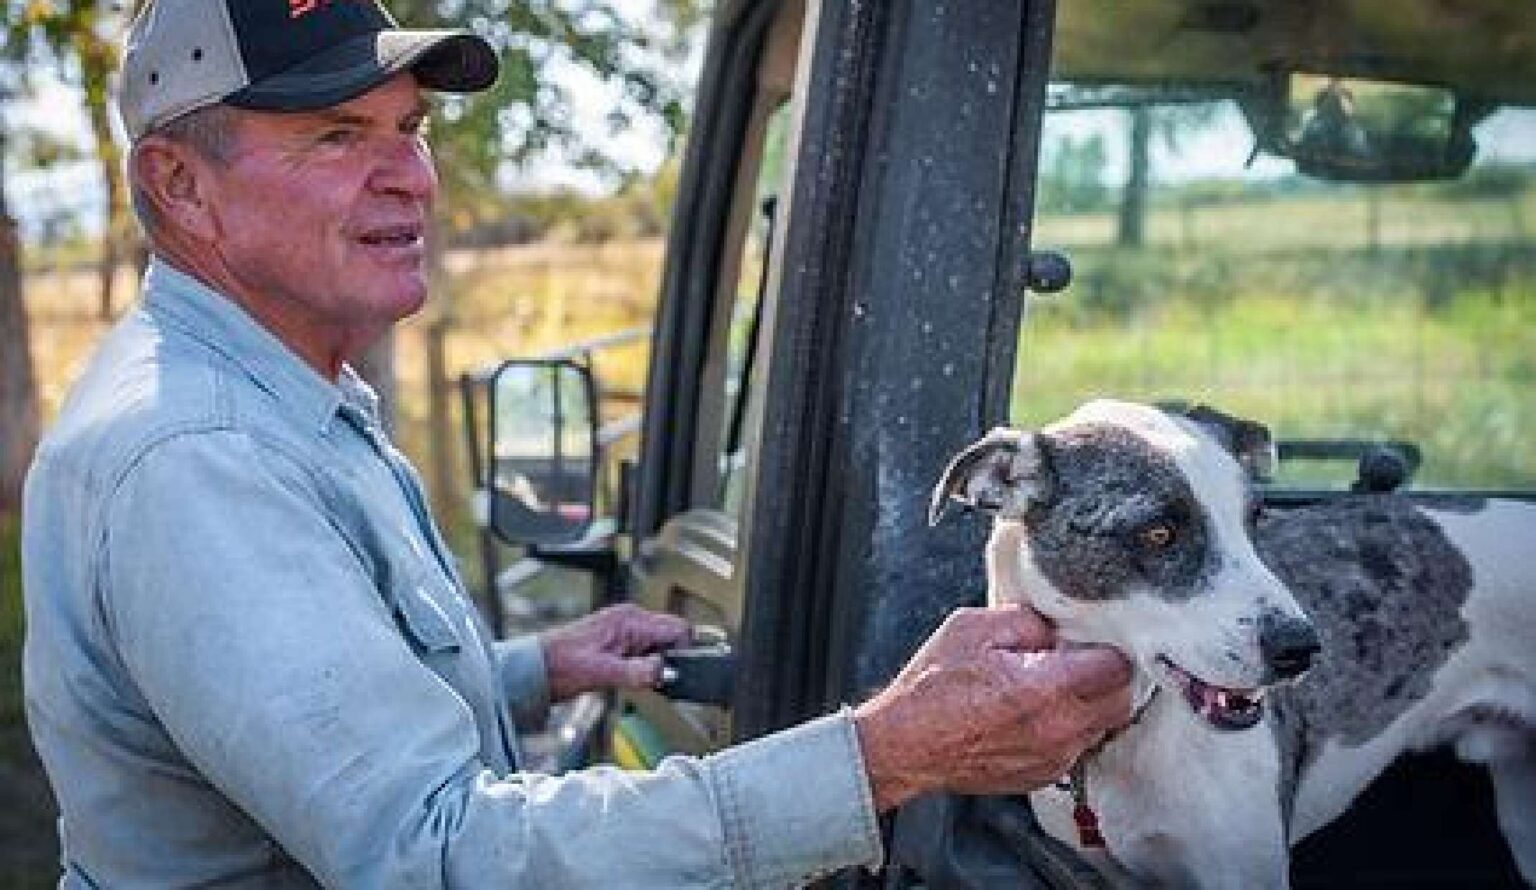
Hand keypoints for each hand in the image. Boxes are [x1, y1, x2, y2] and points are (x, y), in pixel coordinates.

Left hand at [539, 604, 691, 701]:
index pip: (678, 628)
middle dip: (671, 658)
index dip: (684, 651)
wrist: (537, 669)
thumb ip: (637, 672)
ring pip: (660, 645)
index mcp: (630, 619)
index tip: (678, 672)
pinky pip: (646, 651)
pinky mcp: (619, 641)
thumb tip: (666, 672)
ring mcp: (625, 629)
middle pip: (672, 635)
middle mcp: (630, 619)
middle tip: (656, 679)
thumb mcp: (603, 672)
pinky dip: (646, 665)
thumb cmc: (561, 664)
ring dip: (657, 664)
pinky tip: (632, 677)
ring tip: (637, 678)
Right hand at [852, 604, 1131, 811]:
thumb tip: (1054, 626)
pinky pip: (1076, 747)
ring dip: (1090, 704)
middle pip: (1120, 700)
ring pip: (1102, 727)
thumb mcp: (973, 628)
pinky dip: (1069, 728)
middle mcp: (1057, 730)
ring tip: (1056, 685)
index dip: (1109, 645)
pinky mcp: (1041, 776)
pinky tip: (1039, 712)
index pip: (1116, 667)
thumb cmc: (930, 689)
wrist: (904, 746)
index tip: (1095, 637)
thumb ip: (1026, 620)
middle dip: (1108, 676)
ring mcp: (1052, 759)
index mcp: (1046, 689)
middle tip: (1082, 658)